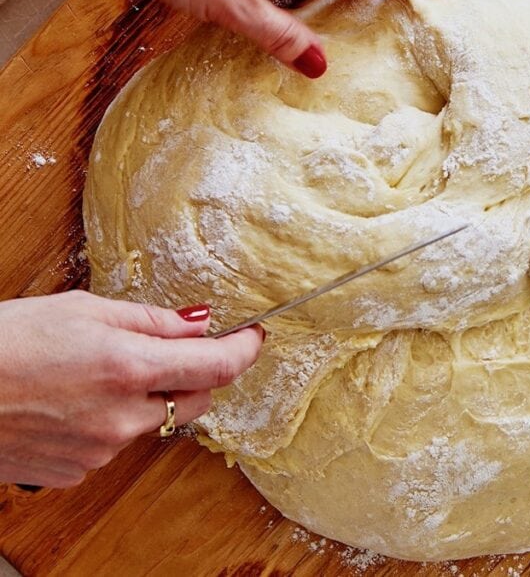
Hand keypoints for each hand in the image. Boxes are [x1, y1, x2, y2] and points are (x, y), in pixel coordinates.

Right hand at [0, 290, 261, 487]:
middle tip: (166, 352)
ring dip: (146, 400)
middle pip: (195, 401)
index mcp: (127, 367)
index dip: (244, 350)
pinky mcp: (76, 471)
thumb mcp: (82, 309)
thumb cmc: (3, 341)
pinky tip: (73, 402)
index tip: (254, 338)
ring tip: (94, 374)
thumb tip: (199, 325)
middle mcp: (120, 417)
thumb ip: (150, 321)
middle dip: (193, 376)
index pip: (217, 367)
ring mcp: (99, 450)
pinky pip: (115, 445)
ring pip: (153, 423)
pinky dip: (111, 422)